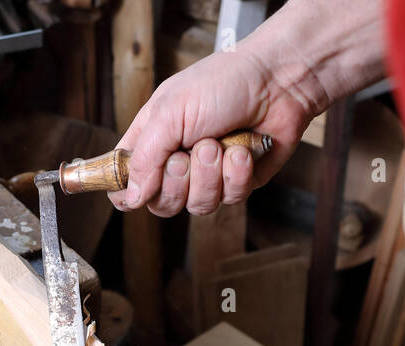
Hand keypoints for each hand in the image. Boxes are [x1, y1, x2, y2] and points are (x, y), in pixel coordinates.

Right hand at [110, 0, 385, 216]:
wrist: (278, 81)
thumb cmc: (223, 83)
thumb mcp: (171, 111)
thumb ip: (145, 157)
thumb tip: (130, 198)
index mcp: (151, 141)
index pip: (125, 182)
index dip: (127, 193)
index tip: (136, 190)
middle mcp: (176, 162)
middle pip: (161, 203)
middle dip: (177, 183)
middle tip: (187, 154)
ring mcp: (208, 176)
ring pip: (197, 206)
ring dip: (209, 176)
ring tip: (220, 145)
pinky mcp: (237, 183)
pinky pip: (229, 199)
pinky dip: (236, 175)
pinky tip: (242, 150)